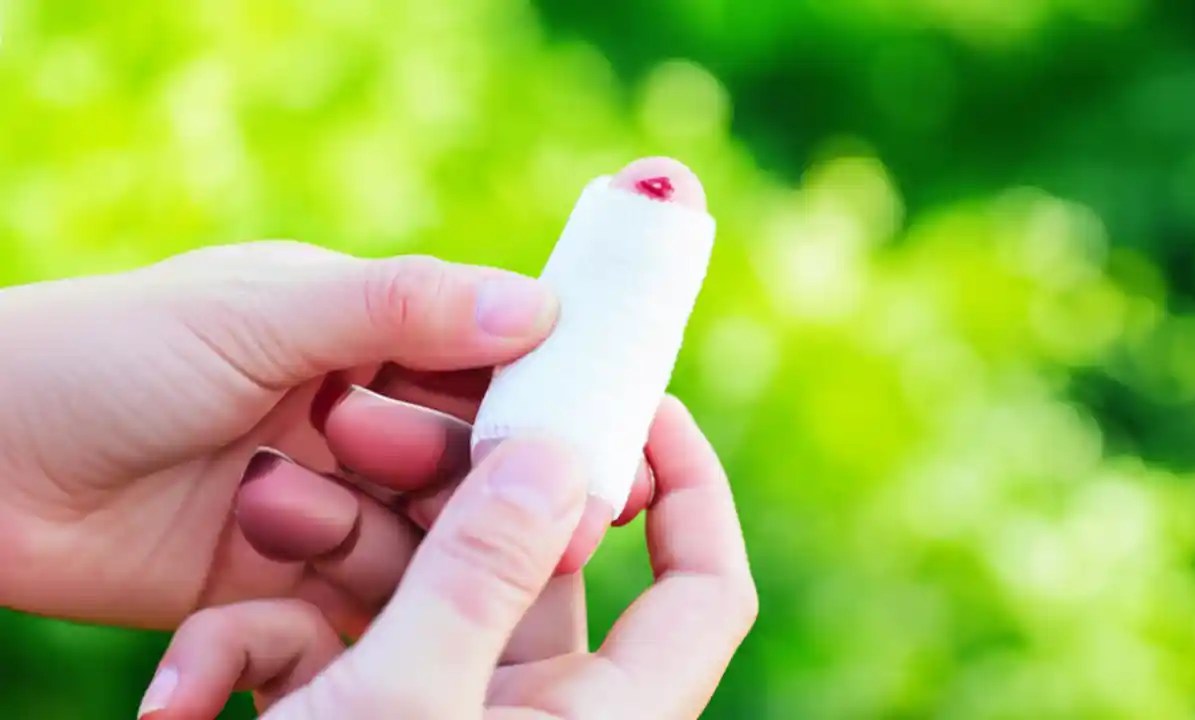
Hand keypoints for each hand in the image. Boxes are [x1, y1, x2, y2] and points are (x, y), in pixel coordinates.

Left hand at [0, 241, 637, 629]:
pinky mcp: (287, 575)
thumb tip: (540, 304)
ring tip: (509, 560)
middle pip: (470, 443)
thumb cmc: (106, 358)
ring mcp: (322, 495)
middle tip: (588, 509)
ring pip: (429, 521)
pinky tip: (437, 608)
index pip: (483, 348)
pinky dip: (401, 594)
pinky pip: (371, 585)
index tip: (621, 414)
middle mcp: (347, 408)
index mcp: (351, 324)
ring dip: (464, 538)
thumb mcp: (261, 315)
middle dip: (525, 475)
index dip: (555, 380)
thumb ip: (399, 307)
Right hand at [137, 398, 757, 718]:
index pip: (700, 589)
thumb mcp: (401, 706)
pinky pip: (337, 646)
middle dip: (442, 483)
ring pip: (412, 584)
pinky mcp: (363, 716)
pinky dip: (263, 647)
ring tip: (262, 507)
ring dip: (325, 548)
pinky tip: (189, 689)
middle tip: (367, 417)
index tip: (636, 398)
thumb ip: (478, 577)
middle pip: (526, 557)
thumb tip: (554, 460)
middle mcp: (531, 710)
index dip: (690, 484)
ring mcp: (442, 709)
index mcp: (598, 719)